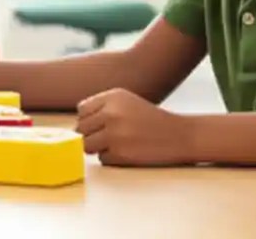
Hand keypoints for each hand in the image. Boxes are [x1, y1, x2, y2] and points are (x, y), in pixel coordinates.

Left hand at [75, 88, 192, 165]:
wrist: (179, 135)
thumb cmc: (150, 119)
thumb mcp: (127, 102)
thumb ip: (102, 107)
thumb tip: (76, 125)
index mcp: (113, 96)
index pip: (81, 110)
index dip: (88, 120)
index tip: (100, 124)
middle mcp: (112, 113)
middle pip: (80, 129)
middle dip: (91, 135)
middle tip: (109, 137)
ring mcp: (115, 134)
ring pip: (87, 146)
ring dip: (98, 148)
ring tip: (116, 144)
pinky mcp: (121, 154)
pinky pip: (102, 159)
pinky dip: (111, 159)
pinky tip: (127, 152)